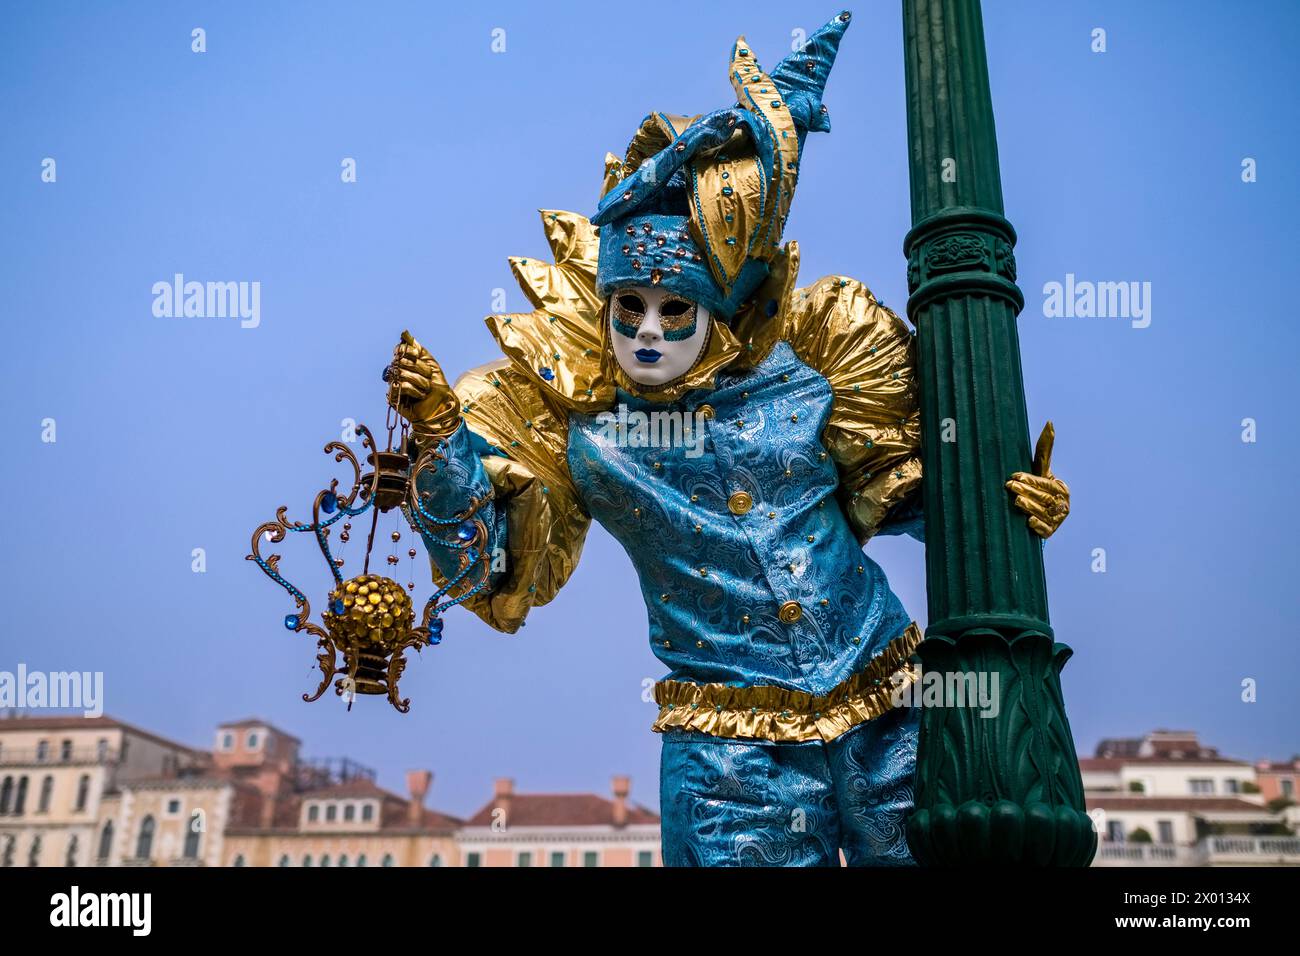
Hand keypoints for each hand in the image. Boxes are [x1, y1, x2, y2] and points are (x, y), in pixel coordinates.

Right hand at [385, 330, 459, 438]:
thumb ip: (418, 349)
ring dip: (419, 380)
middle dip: (419, 368)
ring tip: (426, 388)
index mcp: (406, 363)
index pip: (400, 350)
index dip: (408, 351)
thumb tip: (405, 334)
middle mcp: (397, 372)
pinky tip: (420, 395)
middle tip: (428, 377)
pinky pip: (401, 385)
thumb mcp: (431, 364)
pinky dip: (414, 390)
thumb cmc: (437, 386)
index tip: (417, 355)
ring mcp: (394, 384)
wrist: (441, 406)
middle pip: (401, 360)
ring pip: (401, 372)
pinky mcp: (392, 397)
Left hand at [1006, 422, 1069, 538]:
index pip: (1043, 482)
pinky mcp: (1051, 532)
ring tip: (1017, 501)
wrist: (1043, 514)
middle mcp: (1062, 503)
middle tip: (1009, 486)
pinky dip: (1038, 526)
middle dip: (1026, 490)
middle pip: (1042, 496)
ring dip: (1030, 506)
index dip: (1029, 479)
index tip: (1014, 475)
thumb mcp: (1041, 470)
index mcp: (1060, 488)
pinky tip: (1028, 522)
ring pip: (1042, 511)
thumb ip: (1044, 449)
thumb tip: (1049, 423)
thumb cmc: (1039, 486)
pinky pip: (1045, 529)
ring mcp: (1057, 519)